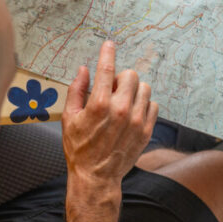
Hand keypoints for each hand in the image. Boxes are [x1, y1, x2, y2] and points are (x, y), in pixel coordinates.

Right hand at [61, 41, 157, 187]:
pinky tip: (132, 112)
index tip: (109, 44)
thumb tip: (83, 70)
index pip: (107, 69)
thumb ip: (76, 90)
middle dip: (121, 77)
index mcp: (99, 105)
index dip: (108, 52)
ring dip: (134, 89)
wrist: (96, 177)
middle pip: (131, 75)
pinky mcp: (146, 130)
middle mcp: (121, 110)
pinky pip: (153, 105)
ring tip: (123, 100)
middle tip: (112, 88)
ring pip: (145, 88)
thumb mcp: (69, 118)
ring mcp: (137, 120)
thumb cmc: (79, 148)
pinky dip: (144, 104)